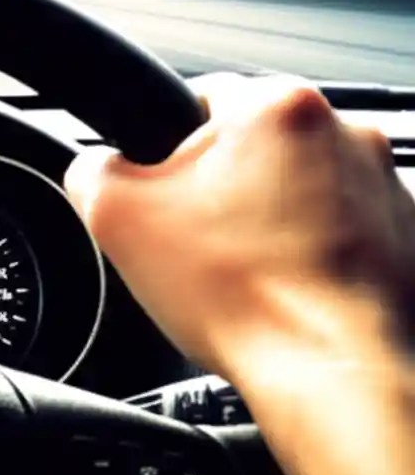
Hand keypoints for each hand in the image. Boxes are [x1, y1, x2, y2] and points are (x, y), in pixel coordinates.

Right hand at [64, 75, 414, 474]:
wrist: (334, 376)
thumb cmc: (246, 299)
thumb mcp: (117, 220)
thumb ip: (91, 172)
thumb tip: (95, 168)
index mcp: (277, 105)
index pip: (195, 98)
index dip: (164, 154)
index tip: (162, 198)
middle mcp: (347, 131)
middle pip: (253, 148)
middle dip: (222, 191)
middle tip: (198, 246)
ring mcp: (388, 184)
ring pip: (300, 190)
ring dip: (272, 222)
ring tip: (246, 277)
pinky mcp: (409, 236)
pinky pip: (342, 231)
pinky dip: (314, 256)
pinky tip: (288, 293)